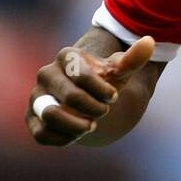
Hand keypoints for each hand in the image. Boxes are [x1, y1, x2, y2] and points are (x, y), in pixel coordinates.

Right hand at [25, 36, 155, 145]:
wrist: (86, 99)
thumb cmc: (103, 82)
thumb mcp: (119, 71)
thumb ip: (133, 59)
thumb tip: (149, 42)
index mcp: (67, 57)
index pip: (83, 75)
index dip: (103, 91)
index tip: (113, 96)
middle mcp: (46, 73)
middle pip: (70, 96)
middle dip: (93, 108)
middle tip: (103, 111)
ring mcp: (36, 96)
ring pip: (50, 115)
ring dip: (76, 125)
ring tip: (89, 126)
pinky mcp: (32, 118)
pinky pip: (41, 133)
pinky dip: (63, 138)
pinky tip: (76, 135)